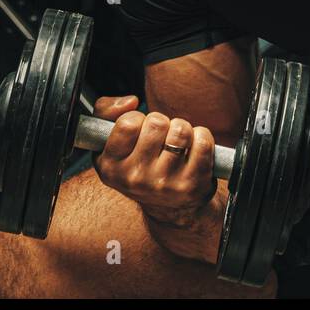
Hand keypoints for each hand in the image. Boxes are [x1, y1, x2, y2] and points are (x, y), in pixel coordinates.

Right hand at [90, 95, 220, 260]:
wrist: (168, 207)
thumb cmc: (138, 165)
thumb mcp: (110, 143)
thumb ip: (106, 112)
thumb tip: (130, 102)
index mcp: (111, 167)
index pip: (127, 123)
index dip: (138, 118)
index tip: (140, 130)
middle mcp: (135, 179)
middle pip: (157, 123)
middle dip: (162, 122)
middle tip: (160, 137)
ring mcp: (164, 184)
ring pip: (181, 130)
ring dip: (182, 129)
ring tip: (176, 143)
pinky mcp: (191, 185)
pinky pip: (203, 142)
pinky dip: (202, 137)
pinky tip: (193, 149)